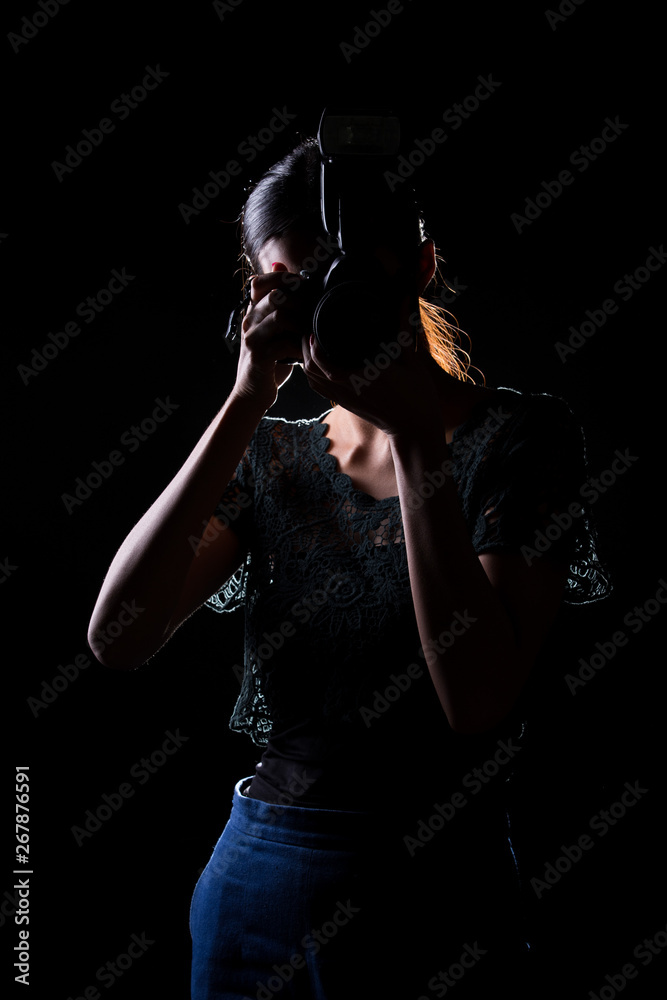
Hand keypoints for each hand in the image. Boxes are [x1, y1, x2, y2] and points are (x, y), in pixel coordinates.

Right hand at [232, 264, 309, 409]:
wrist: (253, 391)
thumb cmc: (270, 359)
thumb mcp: (275, 328)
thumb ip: (280, 302)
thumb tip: (282, 265)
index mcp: (253, 311)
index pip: (259, 282)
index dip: (282, 279)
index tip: (303, 287)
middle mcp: (249, 321)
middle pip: (275, 296)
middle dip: (301, 302)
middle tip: (314, 313)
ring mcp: (252, 338)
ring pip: (279, 317)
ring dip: (301, 323)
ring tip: (310, 332)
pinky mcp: (258, 356)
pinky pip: (283, 344)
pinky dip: (299, 347)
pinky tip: (305, 352)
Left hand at [300, 317, 443, 438]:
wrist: (415, 427)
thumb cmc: (416, 394)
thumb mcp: (410, 359)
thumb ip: (401, 329)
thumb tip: (403, 300)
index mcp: (361, 374)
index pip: (323, 357)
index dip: (313, 340)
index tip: (314, 323)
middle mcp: (347, 387)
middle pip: (311, 368)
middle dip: (305, 347)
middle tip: (309, 329)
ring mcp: (344, 398)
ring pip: (312, 379)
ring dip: (306, 361)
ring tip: (311, 343)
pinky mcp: (346, 404)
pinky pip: (320, 389)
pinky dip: (313, 375)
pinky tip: (318, 363)